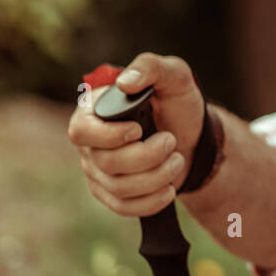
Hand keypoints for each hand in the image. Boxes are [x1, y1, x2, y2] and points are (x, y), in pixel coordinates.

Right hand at [68, 52, 205, 216]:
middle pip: (105, 163)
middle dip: (147, 157)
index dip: (110, 136)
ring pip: (118, 188)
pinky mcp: (112, 193)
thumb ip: (150, 68)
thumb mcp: (173, 75)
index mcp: (94, 110)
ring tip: (177, 160)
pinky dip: (151, 201)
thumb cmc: (177, 100)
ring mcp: (98, 170)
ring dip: (157, 177)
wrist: (194, 134)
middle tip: (171, 141)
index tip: (139, 130)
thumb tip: (125, 85)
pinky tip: (169, 188)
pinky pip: (124, 207)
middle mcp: (89, 142)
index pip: (81, 130)